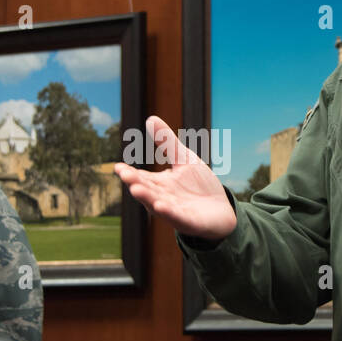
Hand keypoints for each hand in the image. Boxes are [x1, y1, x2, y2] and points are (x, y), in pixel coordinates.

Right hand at [114, 115, 237, 240]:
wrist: (222, 209)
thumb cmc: (200, 185)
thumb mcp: (183, 159)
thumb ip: (166, 142)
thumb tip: (150, 118)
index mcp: (160, 184)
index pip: (142, 177)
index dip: (130, 173)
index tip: (119, 167)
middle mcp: (163, 198)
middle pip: (147, 190)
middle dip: (136, 183)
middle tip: (125, 175)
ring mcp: (176, 211)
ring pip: (158, 204)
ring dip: (147, 198)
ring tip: (136, 190)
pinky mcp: (190, 222)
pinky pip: (178, 217)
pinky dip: (169, 212)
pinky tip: (161, 206)